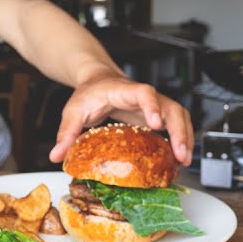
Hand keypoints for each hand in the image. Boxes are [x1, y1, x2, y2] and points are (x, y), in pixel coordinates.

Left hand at [49, 76, 193, 165]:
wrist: (98, 81)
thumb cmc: (89, 93)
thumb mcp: (73, 111)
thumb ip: (66, 132)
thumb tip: (57, 156)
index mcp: (124, 90)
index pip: (144, 93)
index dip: (152, 106)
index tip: (156, 124)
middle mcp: (145, 96)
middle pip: (171, 107)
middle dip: (179, 130)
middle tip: (179, 154)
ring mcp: (154, 105)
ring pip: (179, 115)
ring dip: (186, 136)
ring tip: (184, 160)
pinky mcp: (157, 114)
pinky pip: (176, 123)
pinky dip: (182, 139)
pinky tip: (180, 158)